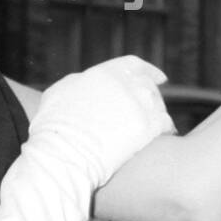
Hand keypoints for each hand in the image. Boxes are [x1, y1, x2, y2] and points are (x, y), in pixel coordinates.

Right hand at [33, 55, 174, 186]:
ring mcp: (138, 105)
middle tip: (153, 107)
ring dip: (159, 112)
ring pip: (158, 104)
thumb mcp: (59, 92)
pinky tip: (165, 135)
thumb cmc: (52, 129)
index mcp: (105, 73)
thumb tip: (83, 82)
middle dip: (152, 95)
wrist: (62, 155)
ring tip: (157, 124)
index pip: (134, 65)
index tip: (160, 78)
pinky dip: (167, 128)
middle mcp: (125, 84)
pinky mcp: (147, 128)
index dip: (149, 70)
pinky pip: (166, 123)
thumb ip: (78, 82)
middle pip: (148, 85)